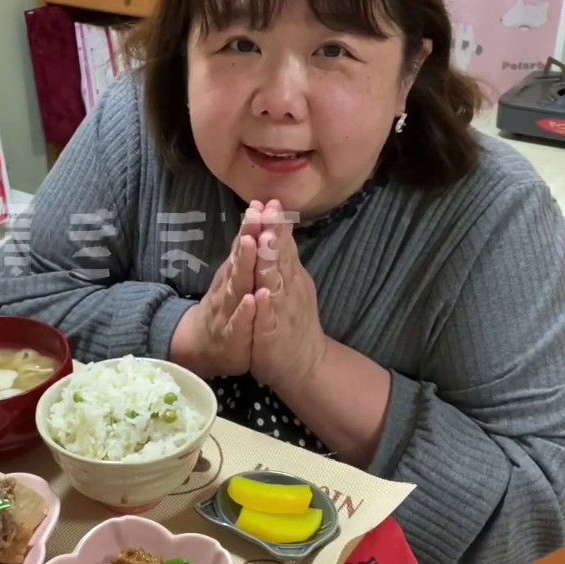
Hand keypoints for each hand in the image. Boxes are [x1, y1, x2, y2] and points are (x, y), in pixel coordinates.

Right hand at [170, 202, 264, 378]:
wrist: (202, 345)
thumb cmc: (224, 305)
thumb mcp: (235, 275)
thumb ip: (245, 248)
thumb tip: (257, 212)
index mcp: (234, 271)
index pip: (245, 244)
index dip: (254, 224)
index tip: (265, 203)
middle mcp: (229, 286)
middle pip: (241, 259)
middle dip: (249, 236)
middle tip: (258, 215)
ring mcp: (228, 309)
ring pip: (237, 285)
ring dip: (244, 265)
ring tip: (251, 244)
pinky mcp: (231, 335)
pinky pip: (238, 322)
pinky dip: (245, 311)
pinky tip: (252, 299)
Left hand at [251, 200, 326, 392]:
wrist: (305, 364)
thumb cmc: (292, 322)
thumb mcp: (289, 285)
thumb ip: (284, 259)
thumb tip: (279, 229)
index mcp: (290, 276)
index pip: (283, 245)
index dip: (276, 223)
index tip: (270, 199)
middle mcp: (289, 288)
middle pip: (281, 257)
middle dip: (275, 233)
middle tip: (270, 209)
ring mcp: (282, 310)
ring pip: (275, 283)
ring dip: (271, 263)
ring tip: (266, 242)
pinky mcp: (274, 333)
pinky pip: (268, 318)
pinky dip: (265, 306)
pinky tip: (259, 294)